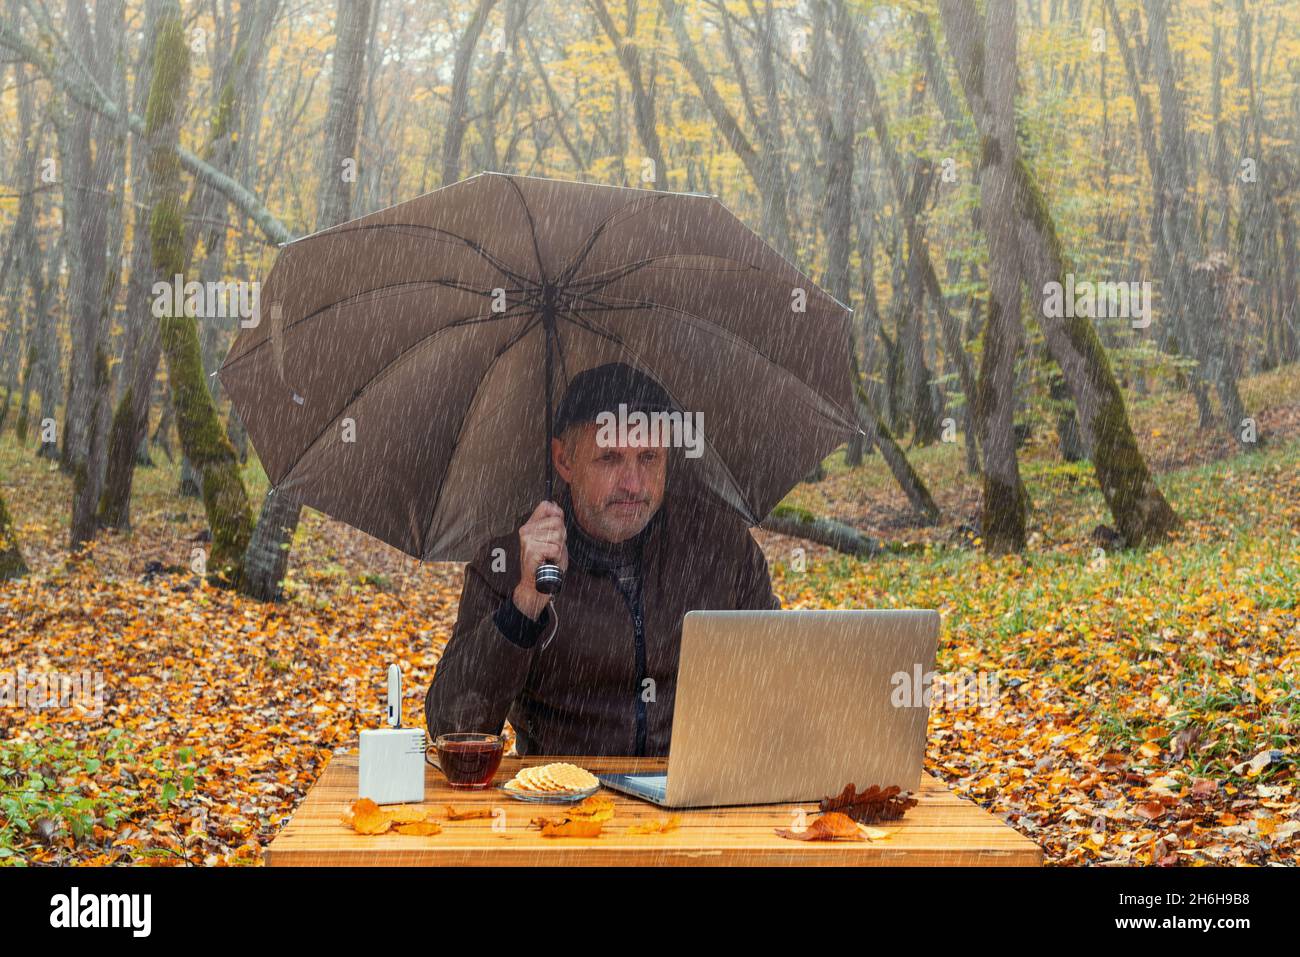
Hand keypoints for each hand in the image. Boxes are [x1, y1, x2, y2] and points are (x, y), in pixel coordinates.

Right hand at [513, 500, 566, 620]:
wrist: (536, 585)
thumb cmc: (546, 563)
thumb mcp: (553, 539)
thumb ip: (554, 522)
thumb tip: (554, 505)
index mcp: (530, 525)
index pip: (546, 506)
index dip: (557, 516)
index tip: (555, 532)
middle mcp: (526, 530)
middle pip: (557, 522)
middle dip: (561, 537)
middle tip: (552, 550)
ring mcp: (527, 540)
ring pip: (558, 535)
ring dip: (559, 549)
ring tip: (550, 556)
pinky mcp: (531, 550)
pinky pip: (555, 548)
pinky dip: (556, 558)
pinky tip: (548, 562)